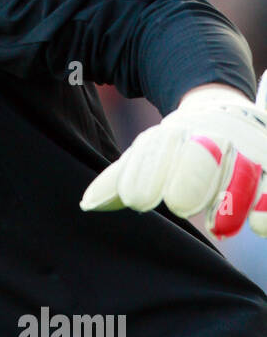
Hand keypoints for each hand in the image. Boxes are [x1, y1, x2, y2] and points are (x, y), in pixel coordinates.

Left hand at [80, 74, 266, 237]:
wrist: (223, 110)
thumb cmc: (178, 145)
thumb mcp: (148, 154)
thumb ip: (120, 178)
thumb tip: (88, 204)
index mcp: (178, 135)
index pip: (163, 149)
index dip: (150, 172)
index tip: (137, 198)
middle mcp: (217, 140)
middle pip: (206, 155)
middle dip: (192, 174)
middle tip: (177, 202)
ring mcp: (251, 152)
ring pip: (247, 168)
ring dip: (234, 195)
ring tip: (219, 225)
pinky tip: (258, 225)